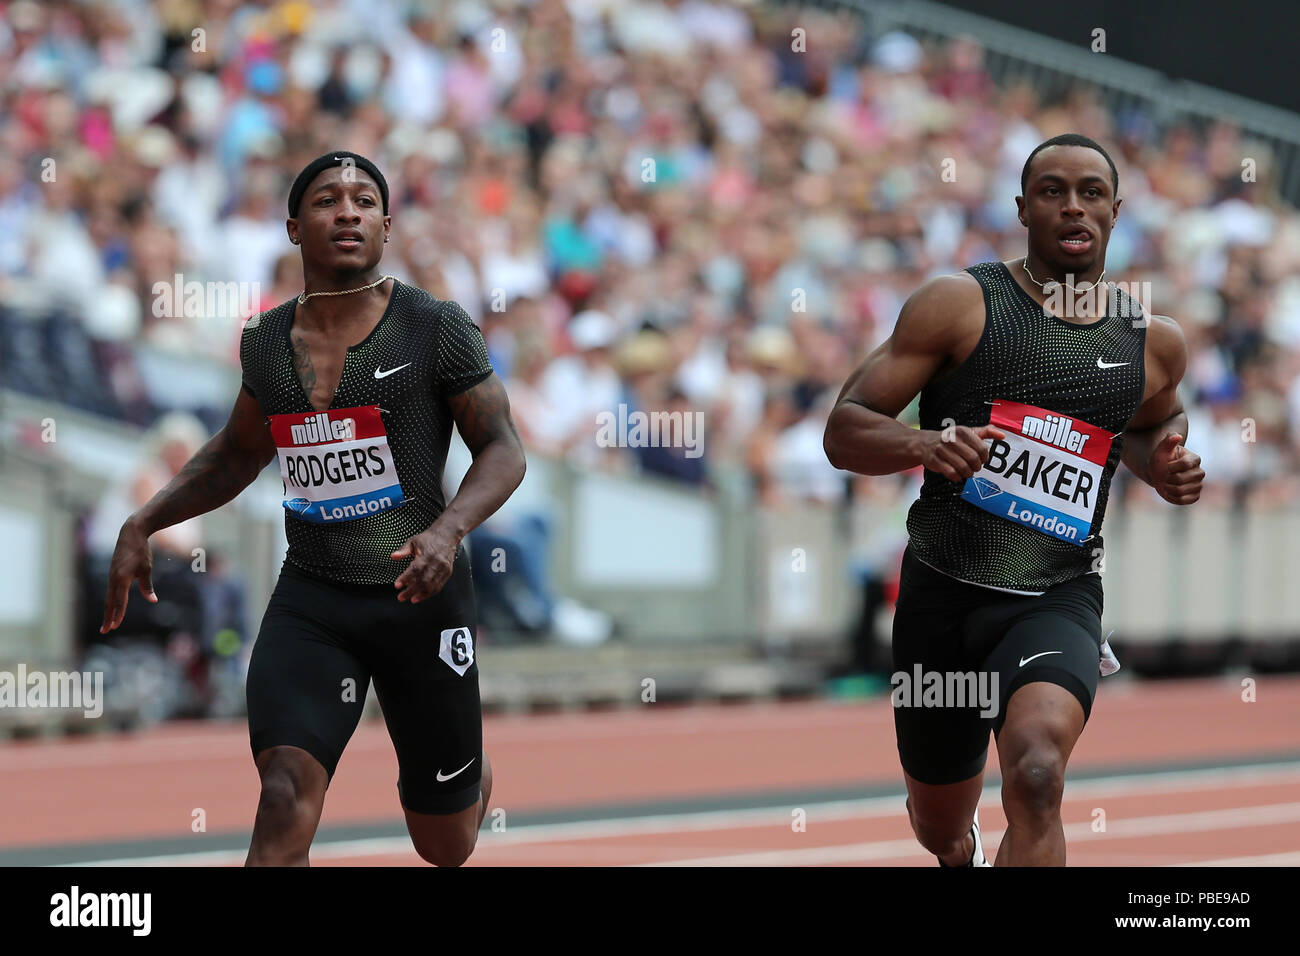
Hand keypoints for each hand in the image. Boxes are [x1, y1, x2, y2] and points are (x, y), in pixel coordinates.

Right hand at [101, 517, 157, 632]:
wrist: (131, 534)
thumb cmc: (141, 551)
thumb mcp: (147, 569)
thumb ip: (147, 586)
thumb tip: (153, 600)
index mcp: (121, 579)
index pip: (120, 601)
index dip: (118, 614)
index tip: (115, 626)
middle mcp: (113, 579)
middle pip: (110, 602)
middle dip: (108, 617)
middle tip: (105, 631)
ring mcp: (111, 576)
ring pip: (109, 597)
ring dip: (108, 610)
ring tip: (107, 623)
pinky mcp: (113, 573)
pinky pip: (111, 590)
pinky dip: (110, 601)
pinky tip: (111, 607)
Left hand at [391, 525, 459, 602]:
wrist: (447, 536)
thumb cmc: (429, 539)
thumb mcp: (413, 541)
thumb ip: (403, 550)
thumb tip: (393, 556)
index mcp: (427, 554)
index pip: (415, 569)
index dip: (406, 578)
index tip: (397, 585)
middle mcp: (436, 562)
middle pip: (423, 580)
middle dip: (411, 590)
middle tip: (401, 597)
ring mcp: (443, 568)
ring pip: (431, 585)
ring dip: (421, 594)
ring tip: (411, 599)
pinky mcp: (447, 573)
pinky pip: (439, 586)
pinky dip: (429, 593)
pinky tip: (421, 597)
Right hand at [920, 424, 1005, 481]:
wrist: (924, 443)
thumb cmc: (950, 439)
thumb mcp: (967, 432)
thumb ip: (986, 432)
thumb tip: (1002, 436)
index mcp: (962, 431)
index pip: (982, 448)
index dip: (985, 458)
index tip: (982, 460)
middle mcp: (951, 439)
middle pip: (973, 459)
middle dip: (976, 467)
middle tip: (975, 468)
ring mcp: (942, 450)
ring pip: (963, 468)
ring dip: (967, 473)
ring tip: (967, 472)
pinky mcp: (935, 461)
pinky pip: (951, 473)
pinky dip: (957, 477)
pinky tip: (957, 475)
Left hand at [1148, 433, 1203, 504]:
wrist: (1160, 473)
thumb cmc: (1161, 459)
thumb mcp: (1162, 449)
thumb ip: (1168, 441)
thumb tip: (1177, 435)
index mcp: (1194, 459)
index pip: (1184, 464)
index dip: (1170, 467)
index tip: (1165, 466)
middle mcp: (1199, 472)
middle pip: (1180, 479)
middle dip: (1167, 478)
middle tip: (1164, 476)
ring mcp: (1198, 485)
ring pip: (1181, 491)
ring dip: (1168, 488)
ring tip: (1165, 483)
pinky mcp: (1195, 495)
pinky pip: (1184, 500)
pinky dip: (1173, 497)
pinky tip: (1170, 491)